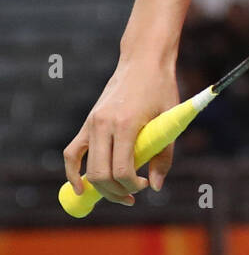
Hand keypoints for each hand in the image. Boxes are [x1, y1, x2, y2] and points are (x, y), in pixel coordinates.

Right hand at [63, 58, 179, 206]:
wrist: (143, 59)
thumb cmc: (161, 87)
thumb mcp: (169, 119)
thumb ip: (163, 155)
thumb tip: (154, 187)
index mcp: (125, 124)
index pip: (122, 170)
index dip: (133, 186)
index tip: (144, 185)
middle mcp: (104, 124)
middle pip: (101, 175)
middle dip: (116, 192)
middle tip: (133, 195)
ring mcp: (92, 123)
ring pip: (87, 168)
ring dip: (100, 188)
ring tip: (117, 194)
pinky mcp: (88, 122)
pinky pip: (73, 152)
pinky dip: (73, 172)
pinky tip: (81, 187)